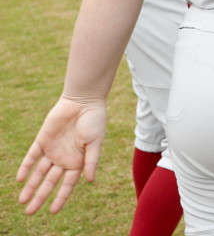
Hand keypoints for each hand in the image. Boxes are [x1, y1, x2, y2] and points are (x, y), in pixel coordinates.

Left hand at [17, 98, 106, 214]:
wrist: (83, 101)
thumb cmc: (94, 121)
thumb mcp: (95, 142)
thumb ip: (92, 160)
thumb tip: (90, 180)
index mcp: (78, 162)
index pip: (66, 184)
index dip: (60, 198)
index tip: (52, 211)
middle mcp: (63, 159)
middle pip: (49, 182)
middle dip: (40, 197)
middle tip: (29, 212)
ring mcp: (52, 150)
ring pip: (38, 173)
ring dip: (30, 186)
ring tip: (22, 201)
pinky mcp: (42, 140)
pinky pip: (31, 157)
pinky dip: (25, 167)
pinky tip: (20, 179)